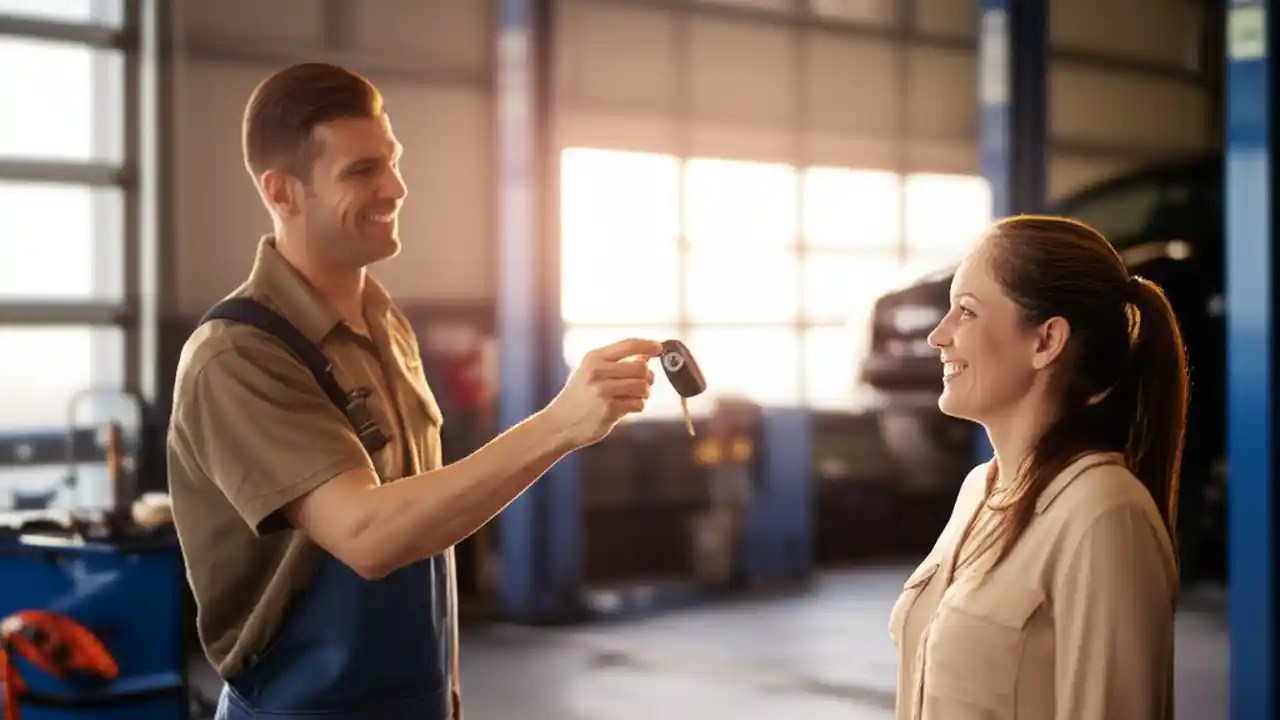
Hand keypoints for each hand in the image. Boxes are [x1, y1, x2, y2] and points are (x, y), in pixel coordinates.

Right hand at [545, 337, 662, 449]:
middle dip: (648, 376)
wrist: (559, 423)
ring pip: (643, 386)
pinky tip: (625, 408)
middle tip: (644, 383)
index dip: (648, 345)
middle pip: (641, 367)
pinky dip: (637, 406)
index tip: (659, 348)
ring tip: (634, 397)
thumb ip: (615, 362)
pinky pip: (638, 404)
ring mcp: (603, 391)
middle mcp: (598, 371)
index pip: (629, 344)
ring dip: (644, 393)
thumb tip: (646, 356)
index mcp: (594, 358)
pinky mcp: (609, 410)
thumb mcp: (590, 372)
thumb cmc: (579, 397)